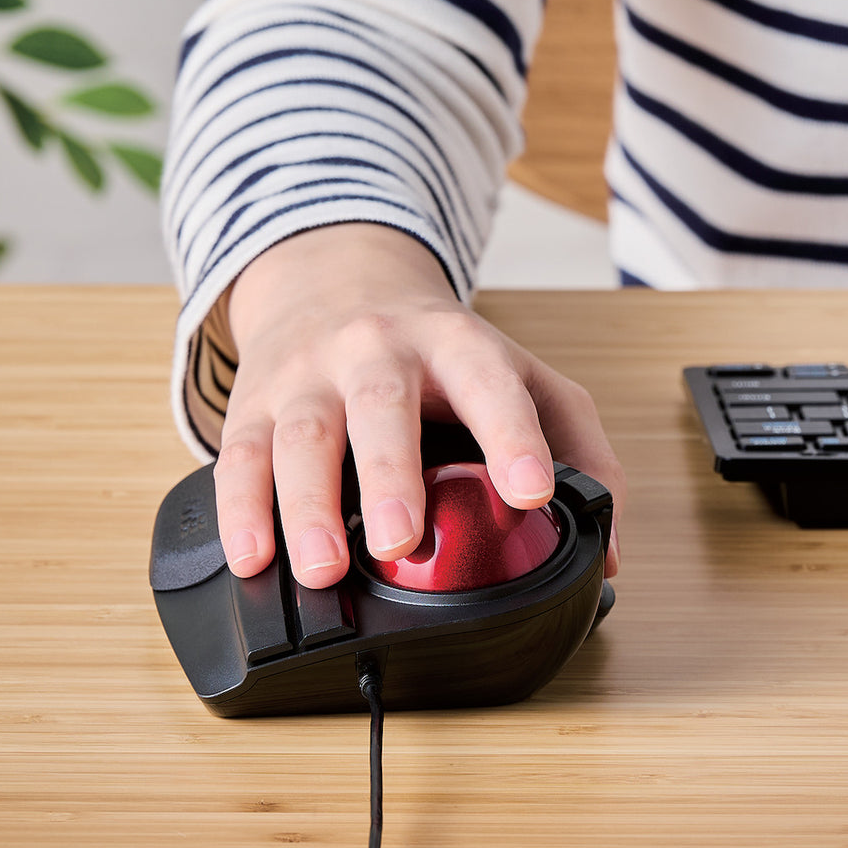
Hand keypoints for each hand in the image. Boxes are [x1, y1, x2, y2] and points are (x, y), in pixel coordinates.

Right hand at [211, 223, 623, 588]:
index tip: (532, 491)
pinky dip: (243, 508)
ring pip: (303, 434)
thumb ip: (577, 447)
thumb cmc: (438, 347)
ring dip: (307, 504)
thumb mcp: (520, 372)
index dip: (513, 435)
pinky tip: (254, 556)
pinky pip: (240, 455)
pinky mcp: (257, 403)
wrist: (336, 278)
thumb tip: (607, 545)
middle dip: (388, 473)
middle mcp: (378, 349)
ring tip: (323, 568)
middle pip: (381, 402)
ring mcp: (312, 374)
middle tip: (398, 540)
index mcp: (457, 343)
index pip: (490, 382)